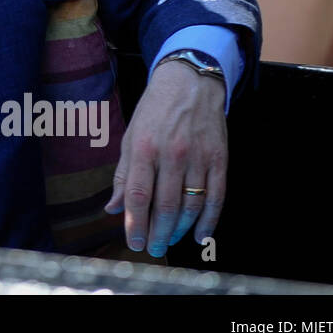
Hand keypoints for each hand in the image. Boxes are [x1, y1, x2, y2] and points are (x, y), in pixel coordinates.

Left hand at [104, 58, 226, 256]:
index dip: (136, 224)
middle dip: (158, 233)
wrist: (189, 83)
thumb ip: (124, 175)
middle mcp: (171, 154)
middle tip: (152, 248)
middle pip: (166, 206)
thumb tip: (113, 208)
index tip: (134, 242)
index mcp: (144, 148)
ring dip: (180, 230)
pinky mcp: (219, 159)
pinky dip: (209, 220)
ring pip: (191, 205)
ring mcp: (198, 157)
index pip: (139, 195)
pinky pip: (216, 197)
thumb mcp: (130, 137)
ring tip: (169, 240)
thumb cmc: (154, 112)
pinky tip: (200, 234)